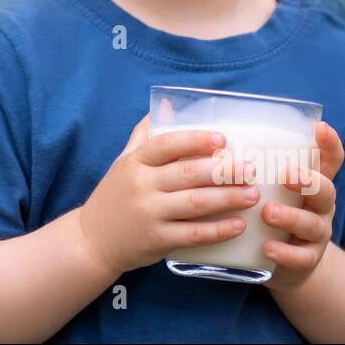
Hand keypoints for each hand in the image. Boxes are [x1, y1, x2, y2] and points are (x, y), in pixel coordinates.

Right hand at [78, 111, 256, 277]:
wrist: (91, 241)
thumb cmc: (114, 196)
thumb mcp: (123, 161)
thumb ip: (145, 133)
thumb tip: (169, 103)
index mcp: (134, 162)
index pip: (166, 144)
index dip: (195, 140)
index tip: (222, 139)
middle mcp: (141, 185)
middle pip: (188, 173)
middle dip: (224, 170)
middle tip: (250, 168)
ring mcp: (149, 214)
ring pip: (196, 203)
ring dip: (228, 198)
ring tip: (253, 194)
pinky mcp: (157, 240)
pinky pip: (193, 234)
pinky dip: (218, 230)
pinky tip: (238, 224)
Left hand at [261, 120, 344, 291]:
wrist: (287, 264)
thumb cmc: (271, 214)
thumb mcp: (271, 189)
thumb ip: (257, 167)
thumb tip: (216, 137)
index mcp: (312, 183)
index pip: (329, 160)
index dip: (329, 144)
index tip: (319, 127)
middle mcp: (320, 206)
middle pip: (326, 190)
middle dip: (308, 180)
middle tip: (286, 174)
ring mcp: (317, 233)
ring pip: (313, 224)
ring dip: (291, 217)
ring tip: (268, 213)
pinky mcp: (308, 260)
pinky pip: (302, 258)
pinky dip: (286, 253)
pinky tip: (268, 248)